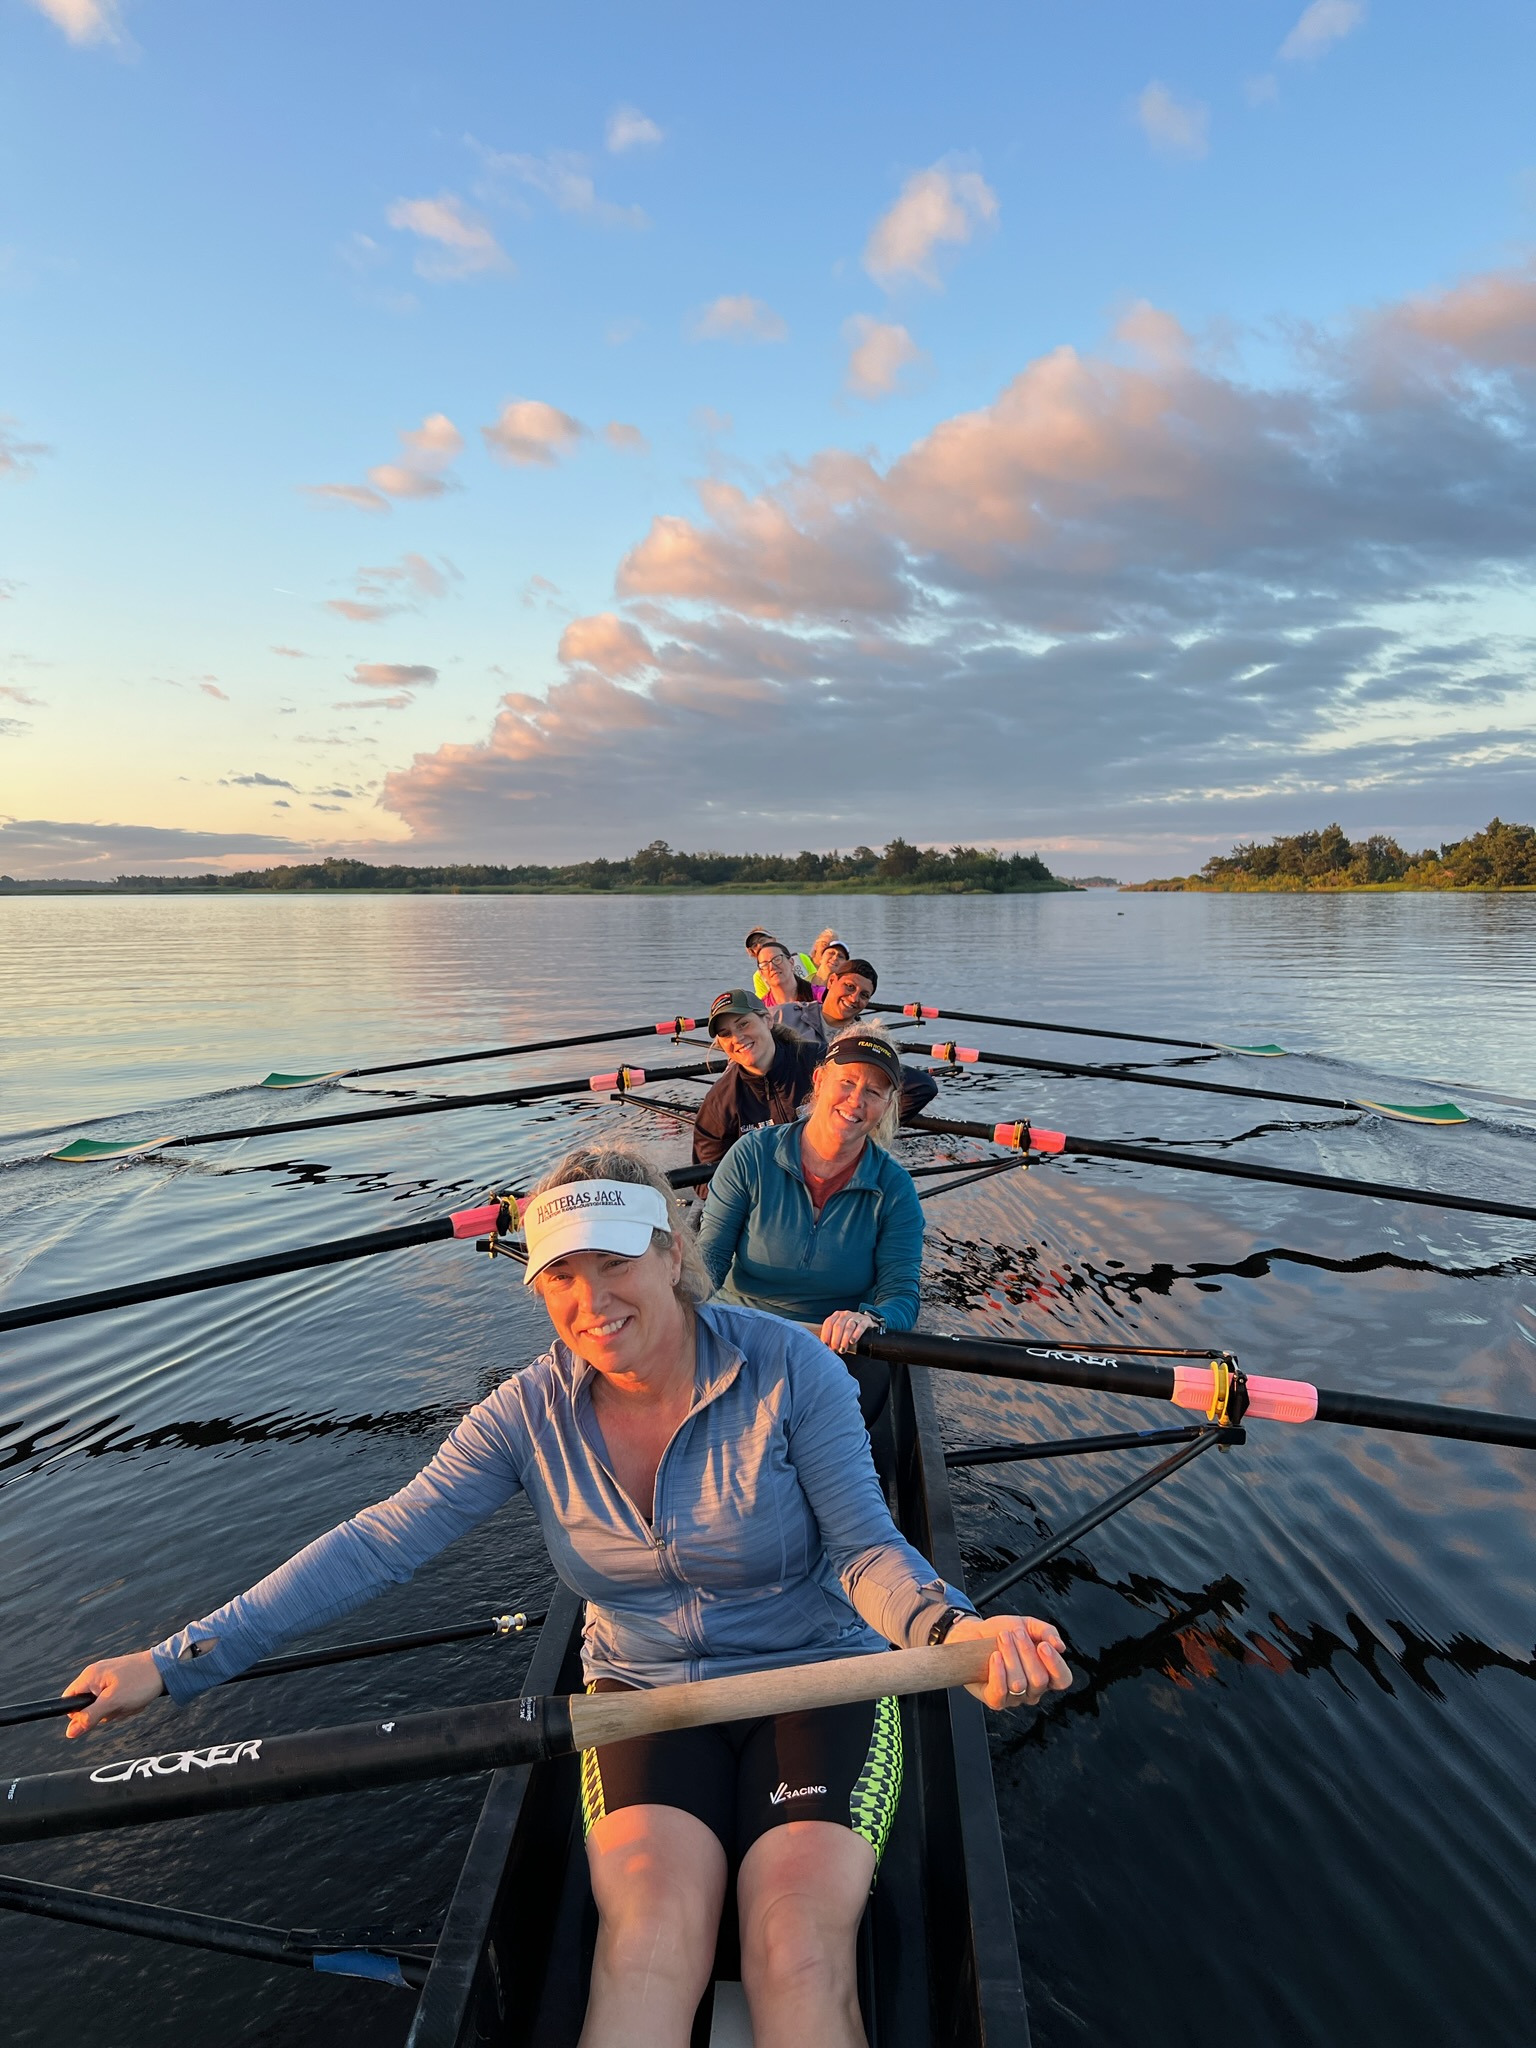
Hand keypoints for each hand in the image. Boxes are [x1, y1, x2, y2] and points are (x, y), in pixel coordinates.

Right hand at [62, 1650, 165, 1740]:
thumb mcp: (113, 1702)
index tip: (95, 1715)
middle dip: (105, 1713)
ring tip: (132, 1700)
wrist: (168, 1667)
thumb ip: (89, 1717)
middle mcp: (96, 1676)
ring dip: (119, 1710)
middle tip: (120, 1704)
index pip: (68, 1700)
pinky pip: (117, 1702)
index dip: (77, 1713)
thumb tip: (70, 1732)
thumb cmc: (141, 1681)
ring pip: (104, 1707)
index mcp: (89, 1676)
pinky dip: (127, 1705)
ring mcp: (109, 1680)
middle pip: (88, 1707)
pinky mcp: (121, 1683)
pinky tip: (137, 1699)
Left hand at [819, 1309, 877, 1353]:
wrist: (867, 1325)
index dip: (825, 1334)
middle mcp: (845, 1314)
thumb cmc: (849, 1331)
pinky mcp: (865, 1321)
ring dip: (844, 1339)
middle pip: (838, 1326)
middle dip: (835, 1339)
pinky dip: (856, 1335)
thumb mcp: (840, 1331)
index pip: (828, 1323)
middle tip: (834, 1350)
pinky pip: (860, 1327)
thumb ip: (832, 1337)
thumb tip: (825, 1348)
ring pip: (848, 1327)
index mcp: (837, 1315)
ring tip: (842, 1349)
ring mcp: (856, 1317)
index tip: (825, 1345)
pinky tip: (852, 1341)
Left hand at [943, 1613, 1070, 1710]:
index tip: (1042, 1645)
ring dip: (1010, 1655)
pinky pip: (1000, 1692)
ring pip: (1019, 1684)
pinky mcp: (995, 1700)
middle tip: (1016, 1633)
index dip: (1055, 1664)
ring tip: (1002, 1638)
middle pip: (1040, 1679)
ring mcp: (1015, 1698)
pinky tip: (995, 1656)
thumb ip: (1047, 1632)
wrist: (975, 1634)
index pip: (1063, 1679)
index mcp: (1047, 1674)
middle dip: (1026, 1651)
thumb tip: (1060, 1646)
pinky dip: (997, 1672)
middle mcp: (1033, 1690)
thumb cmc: (1003, 1632)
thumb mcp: (1028, 1625)